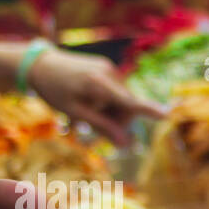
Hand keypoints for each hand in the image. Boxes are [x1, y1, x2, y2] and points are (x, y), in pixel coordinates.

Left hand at [27, 47, 164, 146]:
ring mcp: (110, 68)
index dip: (149, 110)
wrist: (41, 64)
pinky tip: (92, 103)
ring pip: (123, 101)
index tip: (167, 115)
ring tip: (89, 114)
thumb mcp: (75, 112)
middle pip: (127, 108)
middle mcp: (109, 73)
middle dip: (118, 122)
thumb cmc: (55, 90)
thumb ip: (102, 127)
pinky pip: (117, 92)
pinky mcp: (108, 67)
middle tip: (97, 134)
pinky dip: (108, 102)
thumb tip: (126, 144)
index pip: (129, 102)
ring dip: (112, 113)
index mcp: (98, 84)